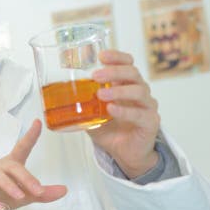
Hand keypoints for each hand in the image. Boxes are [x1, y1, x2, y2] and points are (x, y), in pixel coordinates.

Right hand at [0, 119, 66, 209]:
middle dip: (26, 177)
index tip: (38, 122)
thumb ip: (42, 193)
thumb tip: (64, 190)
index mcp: (10, 164)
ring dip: (9, 186)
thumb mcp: (23, 195)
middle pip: (12, 166)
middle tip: (38, 191)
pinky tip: (0, 207)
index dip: (30, 135)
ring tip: (20, 197)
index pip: (21, 147)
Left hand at [90, 50, 160, 177]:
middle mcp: (140, 93)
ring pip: (139, 91)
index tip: (101, 55)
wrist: (125, 154)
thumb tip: (59, 96)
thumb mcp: (92, 115)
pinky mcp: (150, 123)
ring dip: (118, 91)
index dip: (117, 57)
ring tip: (101, 94)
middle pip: (133, 74)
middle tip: (96, 75)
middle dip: (114, 71)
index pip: (128, 64)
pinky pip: (140, 114)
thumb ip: (83, 104)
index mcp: (127, 86)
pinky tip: (112, 109)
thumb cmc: (111, 131)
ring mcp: (147, 107)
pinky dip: (125, 111)